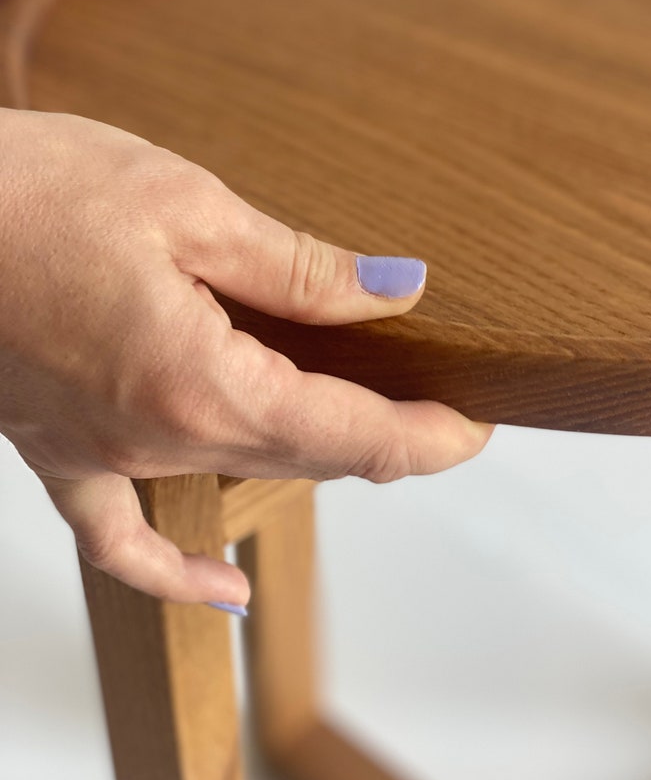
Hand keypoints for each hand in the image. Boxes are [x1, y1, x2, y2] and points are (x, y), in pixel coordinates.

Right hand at [0, 109, 492, 607]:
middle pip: (307, 458)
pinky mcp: (59, 450)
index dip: (429, 438)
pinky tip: (221, 588)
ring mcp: (103, 455)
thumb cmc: (38, 191)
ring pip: (242, 477)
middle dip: (386, 441)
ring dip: (314, 460)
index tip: (476, 426)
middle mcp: (156, 439)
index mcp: (201, 382)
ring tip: (368, 436)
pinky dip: (176, 572)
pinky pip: (119, 540)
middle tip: (438, 408)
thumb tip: (398, 289)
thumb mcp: (192, 208)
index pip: (353, 436)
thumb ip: (302, 267)